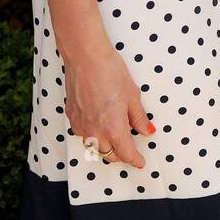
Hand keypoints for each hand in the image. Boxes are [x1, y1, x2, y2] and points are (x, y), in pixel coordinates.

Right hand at [63, 41, 153, 167]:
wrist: (85, 57)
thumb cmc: (110, 72)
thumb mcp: (132, 95)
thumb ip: (139, 118)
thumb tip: (148, 131)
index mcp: (114, 128)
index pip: (126, 154)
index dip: (135, 160)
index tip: (140, 162)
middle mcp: (95, 132)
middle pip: (109, 155)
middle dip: (121, 155)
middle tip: (130, 150)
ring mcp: (81, 126)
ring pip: (94, 147)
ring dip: (105, 147)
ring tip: (114, 139)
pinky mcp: (72, 117)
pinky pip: (83, 134)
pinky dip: (92, 135)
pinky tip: (98, 125)